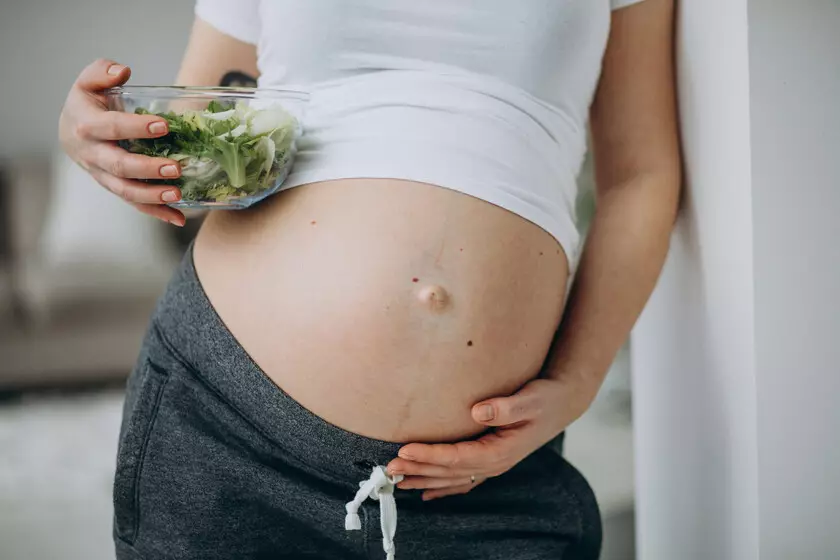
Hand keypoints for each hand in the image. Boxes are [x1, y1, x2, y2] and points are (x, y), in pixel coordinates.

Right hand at [58, 59, 185, 225]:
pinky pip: (135, 203)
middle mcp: (92, 154)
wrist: (71, 130)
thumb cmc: (88, 104)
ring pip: (125, 191)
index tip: (163, 125)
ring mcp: (102, 175)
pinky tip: (179, 218)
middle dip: (147, 169)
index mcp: (85, 126)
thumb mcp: (89, 81)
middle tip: (176, 167)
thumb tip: (121, 71)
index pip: (111, 128)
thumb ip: (102, 72)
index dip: (136, 127)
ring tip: (178, 194)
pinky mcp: (115, 187)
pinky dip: (157, 213)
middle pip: (118, 165)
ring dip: (152, 195)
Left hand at [386, 377, 594, 500]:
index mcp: (502, 451)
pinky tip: (425, 493)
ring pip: (452, 479)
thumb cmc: (545, 398)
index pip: (458, 457)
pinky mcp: (490, 461)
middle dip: (418, 470)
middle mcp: (495, 463)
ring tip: (396, 481)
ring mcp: (493, 465)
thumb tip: (478, 410)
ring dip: (423, 480)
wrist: (562, 404)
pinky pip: (462, 481)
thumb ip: (506, 406)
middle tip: (388, 469)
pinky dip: (442, 488)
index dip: (430, 456)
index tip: (405, 450)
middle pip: (450, 472)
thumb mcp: (531, 398)